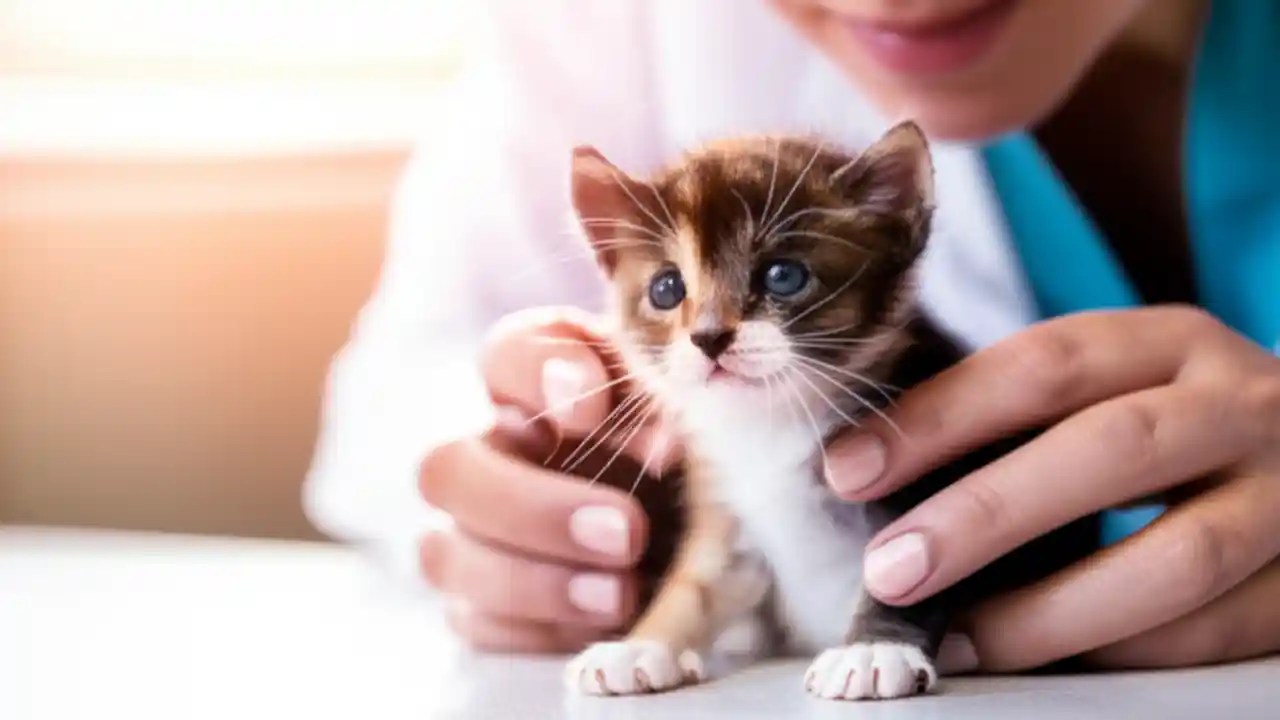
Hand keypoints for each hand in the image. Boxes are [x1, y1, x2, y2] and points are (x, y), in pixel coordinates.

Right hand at [418, 307, 676, 652]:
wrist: (694, 538)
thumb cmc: (678, 463)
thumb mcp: (681, 421)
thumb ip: (663, 413)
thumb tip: (662, 439)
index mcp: (535, 386)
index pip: (505, 355)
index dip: (538, 375)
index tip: (597, 405)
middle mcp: (485, 453)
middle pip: (446, 471)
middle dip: (535, 508)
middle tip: (625, 531)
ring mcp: (468, 532)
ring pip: (446, 556)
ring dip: (536, 582)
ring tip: (620, 595)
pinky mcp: (478, 604)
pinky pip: (478, 623)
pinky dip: (541, 628)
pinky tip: (600, 625)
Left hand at [825, 306, 1279, 671]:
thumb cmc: (1175, 428)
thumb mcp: (1112, 393)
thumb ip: (1016, 422)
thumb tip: (872, 477)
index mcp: (1170, 343)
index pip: (1045, 364)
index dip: (940, 417)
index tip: (848, 469)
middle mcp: (1239, 406)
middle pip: (1108, 450)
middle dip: (985, 515)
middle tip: (892, 568)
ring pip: (1177, 557)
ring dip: (1051, 609)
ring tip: (959, 642)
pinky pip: (1216, 630)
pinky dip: (1122, 651)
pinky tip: (1047, 658)